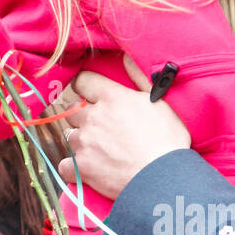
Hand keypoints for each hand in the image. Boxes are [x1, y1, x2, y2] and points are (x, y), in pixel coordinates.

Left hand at [57, 55, 191, 200]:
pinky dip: (74, 169)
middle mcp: (93, 117)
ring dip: (81, 143)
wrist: (163, 178)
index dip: (85, 87)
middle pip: (72, 111)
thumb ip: (140, 77)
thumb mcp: (160, 102)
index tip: (89, 95)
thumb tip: (126, 56)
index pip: (83, 81)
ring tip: (100, 152)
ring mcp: (85, 143)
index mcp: (112, 98)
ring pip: (71, 138)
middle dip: (84, 118)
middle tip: (101, 129)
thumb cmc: (168, 140)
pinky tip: (88, 171)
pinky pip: (66, 165)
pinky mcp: (82, 168)